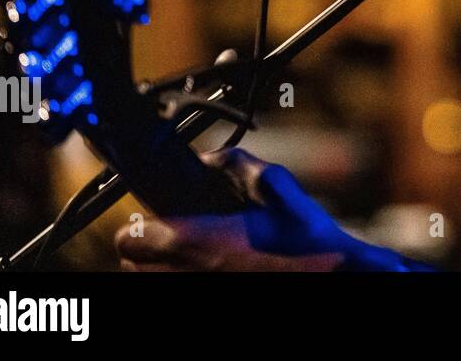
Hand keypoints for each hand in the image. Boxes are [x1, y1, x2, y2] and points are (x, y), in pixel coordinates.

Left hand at [114, 147, 416, 270]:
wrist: (332, 277)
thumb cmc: (305, 240)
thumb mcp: (277, 185)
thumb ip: (238, 164)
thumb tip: (212, 158)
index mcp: (191, 240)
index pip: (129, 239)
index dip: (141, 226)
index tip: (160, 218)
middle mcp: (183, 273)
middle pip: (134, 265)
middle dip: (149, 248)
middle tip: (179, 235)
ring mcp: (191, 290)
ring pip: (154, 279)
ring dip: (165, 266)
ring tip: (198, 254)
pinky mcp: (202, 302)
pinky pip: (178, 286)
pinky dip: (187, 276)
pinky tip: (218, 267)